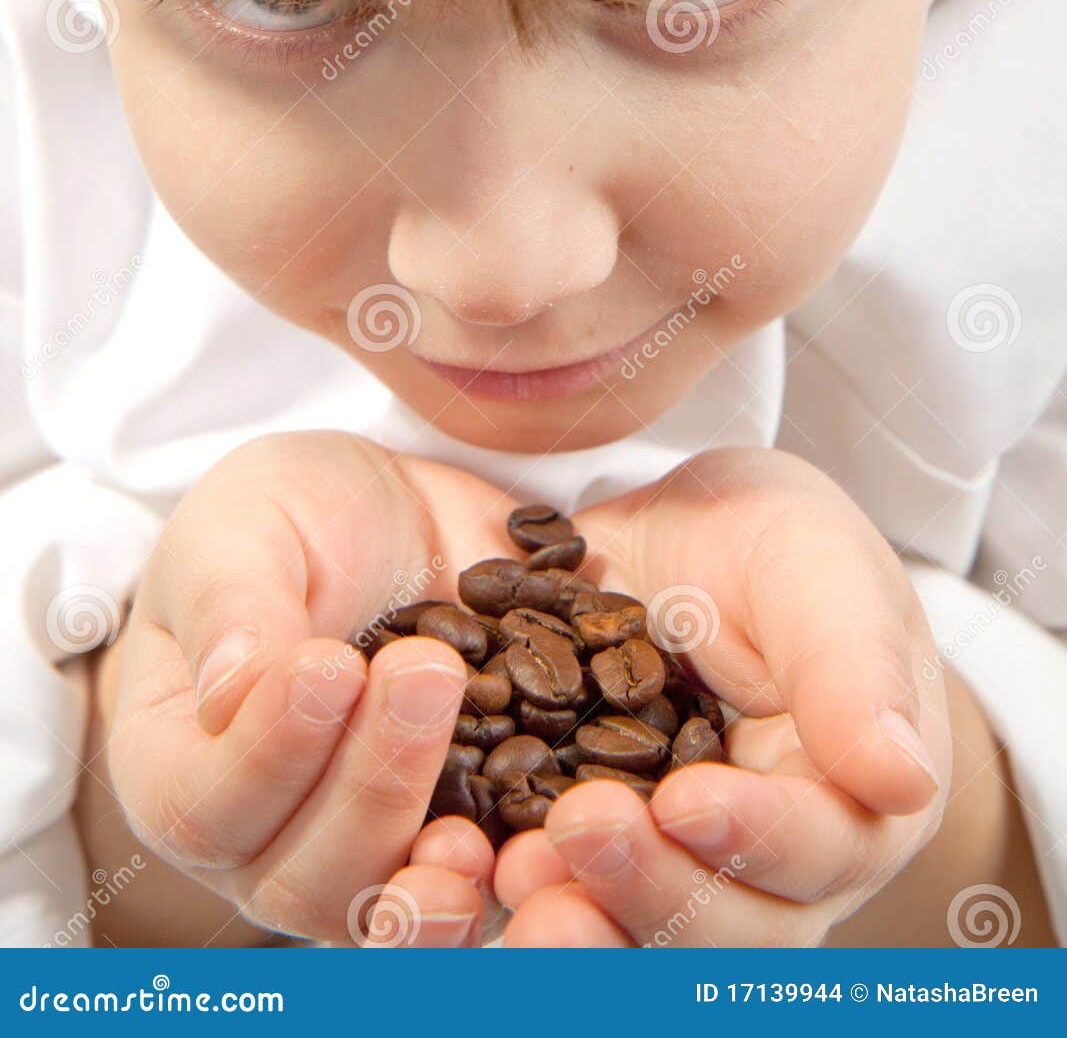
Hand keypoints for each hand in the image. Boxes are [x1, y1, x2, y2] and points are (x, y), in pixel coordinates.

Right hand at [104, 429, 517, 945]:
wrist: (392, 515)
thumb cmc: (283, 521)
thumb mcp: (243, 524)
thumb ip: (230, 601)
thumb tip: (229, 691)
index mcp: (179, 768)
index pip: (205, 805)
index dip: (267, 754)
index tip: (329, 663)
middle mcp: (267, 843)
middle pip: (308, 878)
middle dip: (373, 785)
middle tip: (427, 670)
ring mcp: (371, 856)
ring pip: (399, 909)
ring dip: (441, 872)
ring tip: (483, 801)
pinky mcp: (470, 836)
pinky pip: (496, 881)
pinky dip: (524, 868)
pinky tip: (553, 829)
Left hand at [490, 448, 949, 945]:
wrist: (678, 544)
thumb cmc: (775, 549)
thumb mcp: (817, 568)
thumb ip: (853, 665)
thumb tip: (902, 779)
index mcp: (843, 806)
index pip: (813, 847)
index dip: (754, 835)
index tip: (688, 799)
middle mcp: (759, 873)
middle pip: (718, 925)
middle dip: (649, 886)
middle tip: (578, 829)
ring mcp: (663, 876)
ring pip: (632, 939)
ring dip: (575, 921)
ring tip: (514, 873)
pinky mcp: (572, 862)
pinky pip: (551, 902)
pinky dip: (505, 895)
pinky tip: (460, 861)